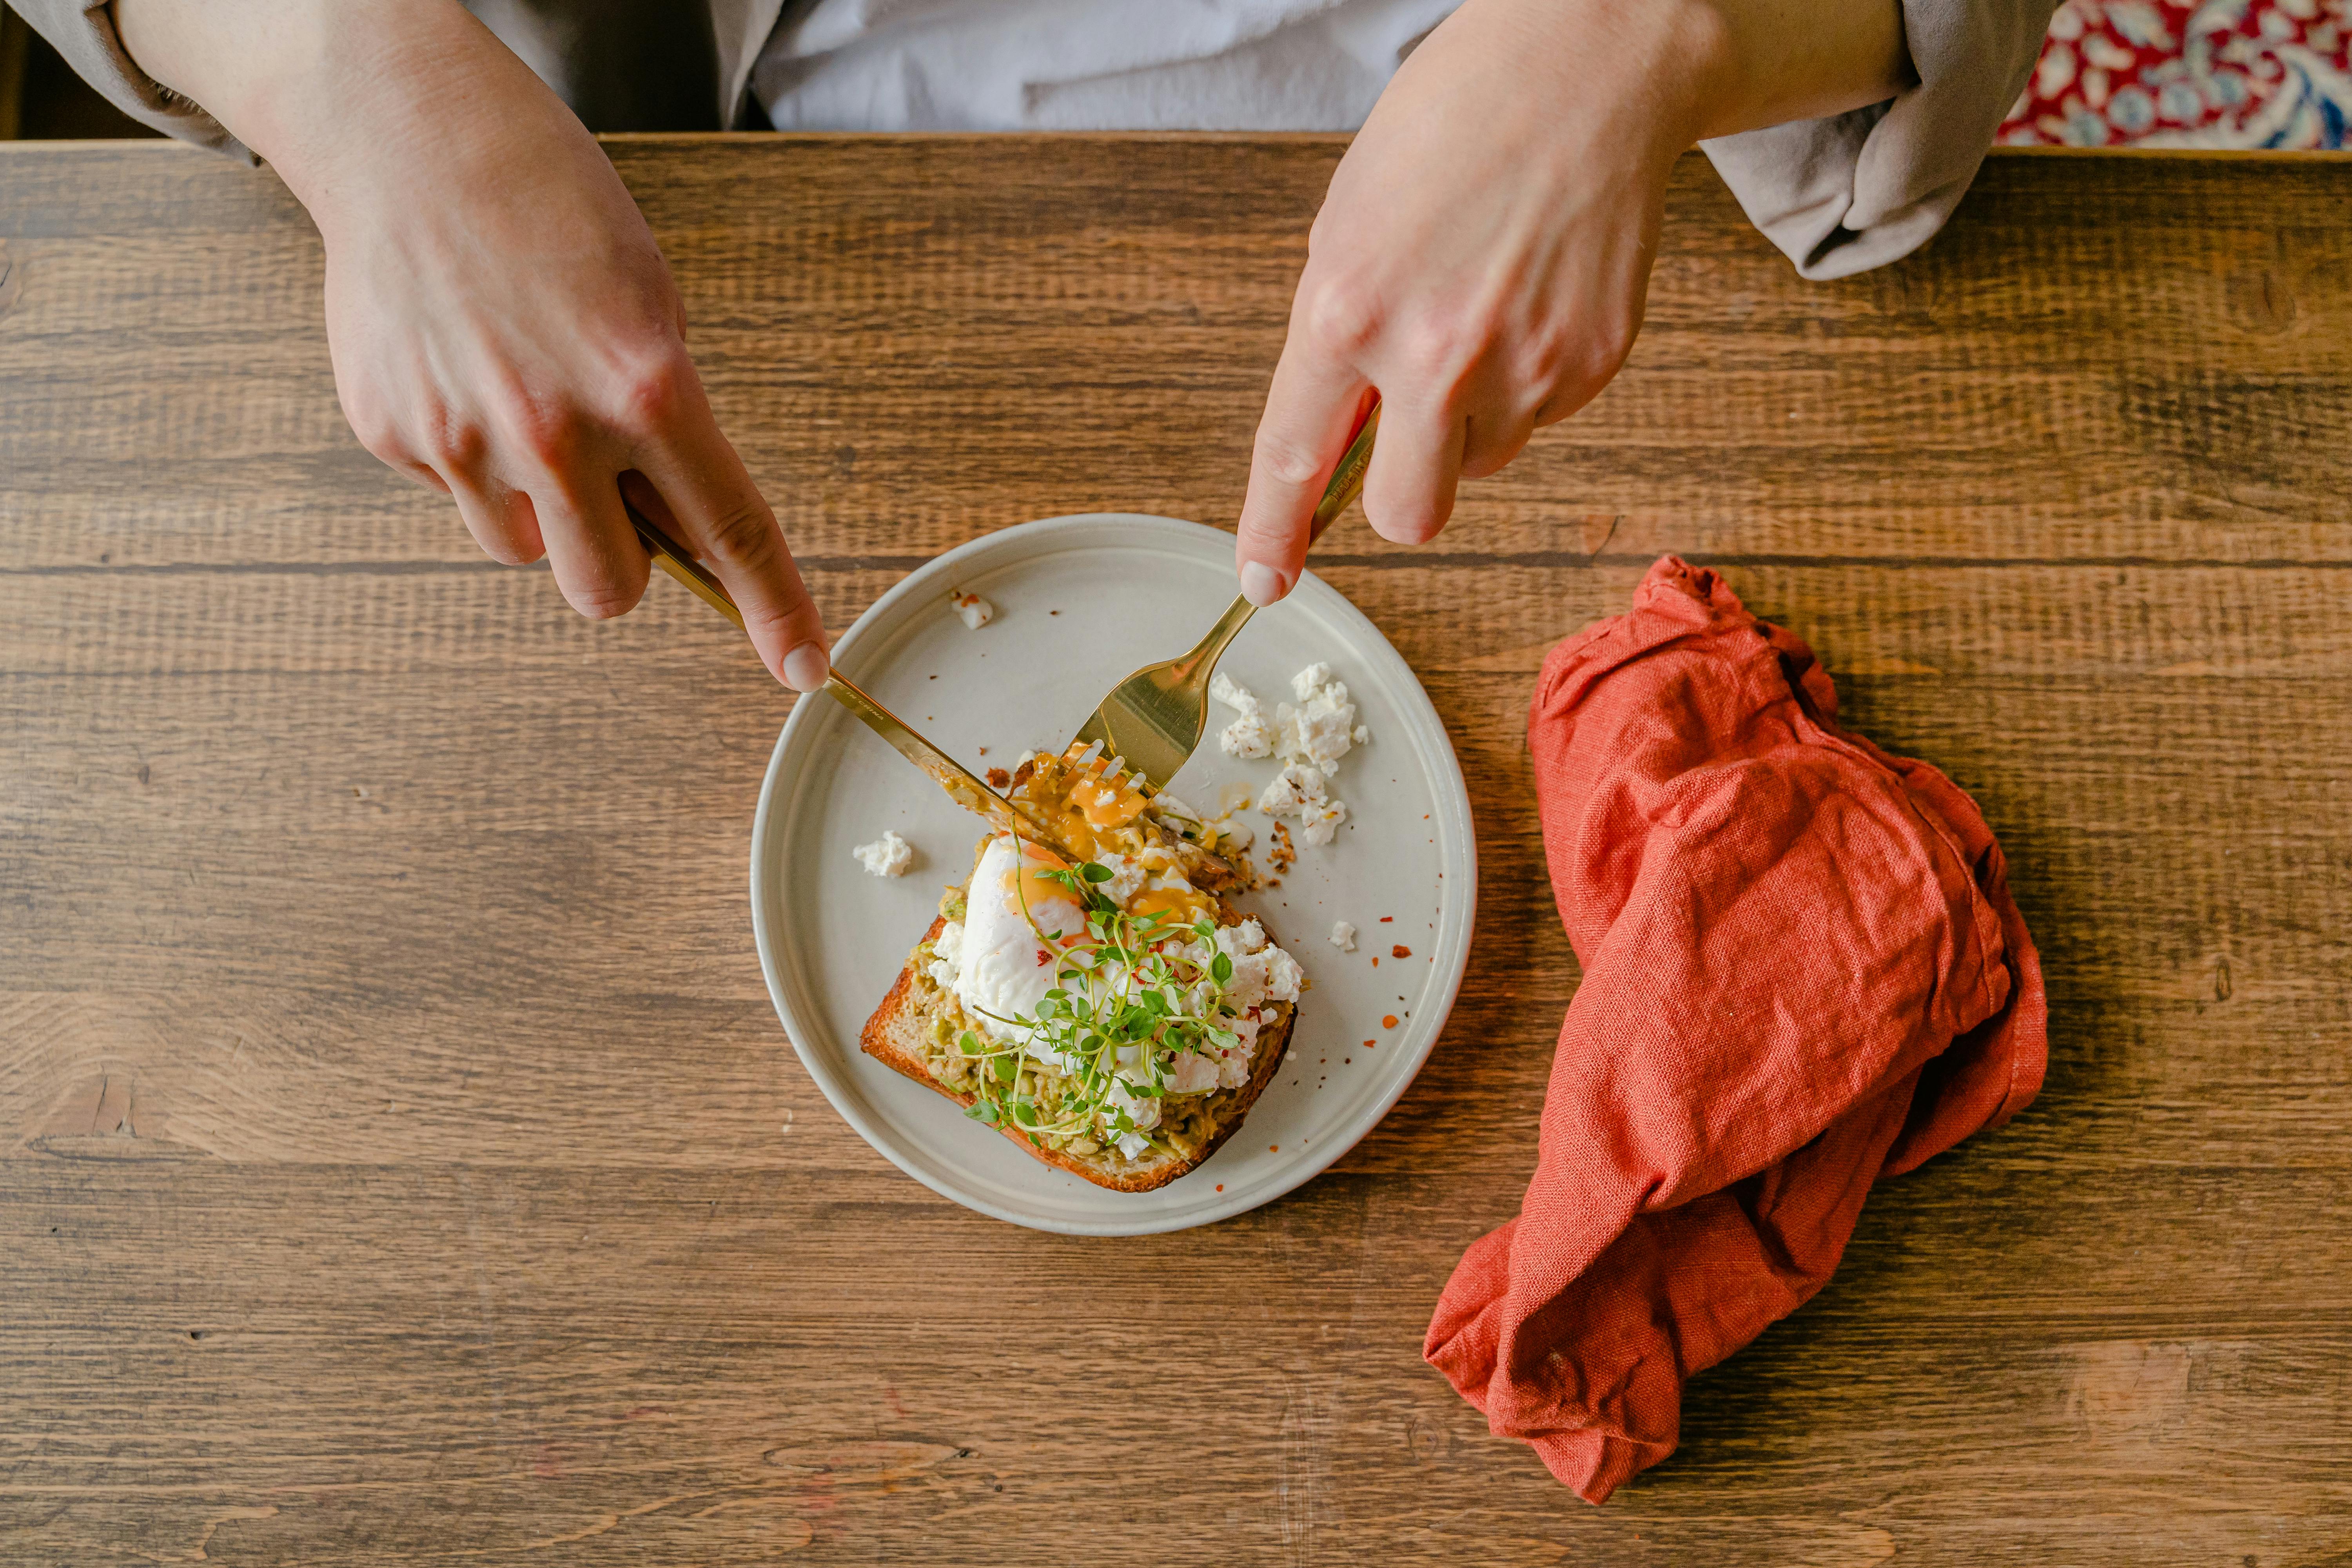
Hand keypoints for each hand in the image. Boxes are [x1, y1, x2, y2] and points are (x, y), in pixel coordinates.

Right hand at [115, 0, 829, 688]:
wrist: (409, 138)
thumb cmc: (546, 209)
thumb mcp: (648, 307)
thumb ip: (665, 423)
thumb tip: (674, 523)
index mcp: (645, 388)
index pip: (731, 532)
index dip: (773, 611)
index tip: (802, 666)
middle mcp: (555, 428)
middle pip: (609, 593)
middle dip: (620, 565)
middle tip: (610, 498)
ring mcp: (465, 438)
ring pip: (526, 552)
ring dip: (538, 510)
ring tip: (520, 404)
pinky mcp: (395, 434)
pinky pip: (458, 496)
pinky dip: (470, 456)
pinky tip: (462, 373)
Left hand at [1233, 0, 1911, 602]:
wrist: (1588, 68)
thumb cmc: (1458, 125)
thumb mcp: (1352, 225)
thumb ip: (1336, 339)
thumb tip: (1337, 430)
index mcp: (1348, 309)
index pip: (1295, 455)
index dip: (1273, 532)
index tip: (1263, 580)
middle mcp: (1434, 353)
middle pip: (1409, 512)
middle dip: (1403, 493)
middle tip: (1411, 433)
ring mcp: (1523, 365)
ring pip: (1480, 463)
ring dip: (1472, 420)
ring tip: (1485, 313)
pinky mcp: (1592, 363)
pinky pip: (1542, 418)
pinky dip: (1529, 381)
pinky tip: (1532, 299)